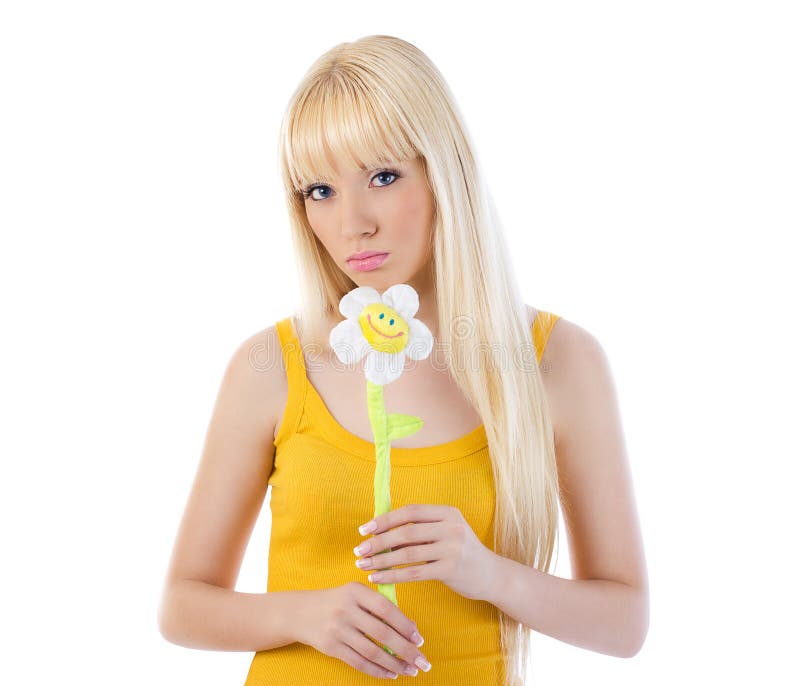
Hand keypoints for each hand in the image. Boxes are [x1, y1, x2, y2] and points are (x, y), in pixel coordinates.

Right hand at [295, 583, 430, 678]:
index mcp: (356, 591)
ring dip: (394, 664)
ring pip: (371, 651)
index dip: (404, 625)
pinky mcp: (331, 647)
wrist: (301, 612)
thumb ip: (381, 607)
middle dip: (406, 650)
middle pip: (382, 633)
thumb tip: (411, 628)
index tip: (419, 639)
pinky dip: (377, 670)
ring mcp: (337, 629)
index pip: (386, 609)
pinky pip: (358, 662)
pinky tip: (390, 674)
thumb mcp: (357, 595)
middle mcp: (346, 609)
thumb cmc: (338, 602)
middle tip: (422, 661)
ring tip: (409, 670)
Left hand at [354, 504, 497, 600]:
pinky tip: (378, 578)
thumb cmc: (461, 552)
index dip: (385, 519)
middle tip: (359, 550)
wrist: (491, 574)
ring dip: (381, 560)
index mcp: (448, 512)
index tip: (364, 529)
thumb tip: (380, 530)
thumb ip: (421, 529)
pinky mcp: (451, 570)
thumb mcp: (447, 531)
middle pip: (407, 532)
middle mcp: (451, 527)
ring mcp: (452, 549)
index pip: (411, 511)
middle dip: (379, 541)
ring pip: (408, 553)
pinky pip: (414, 573)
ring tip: (363, 565)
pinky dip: (393, 576)